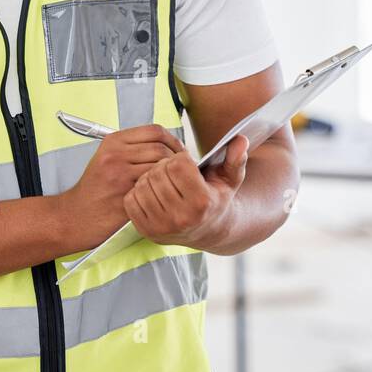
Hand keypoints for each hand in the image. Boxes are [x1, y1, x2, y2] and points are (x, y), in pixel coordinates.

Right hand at [58, 124, 185, 248]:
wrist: (75, 216)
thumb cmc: (95, 189)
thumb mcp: (107, 158)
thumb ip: (133, 148)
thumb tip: (167, 144)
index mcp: (113, 142)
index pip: (154, 131)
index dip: (172, 139)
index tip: (179, 150)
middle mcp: (116, 155)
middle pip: (160, 147)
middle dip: (177, 158)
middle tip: (184, 167)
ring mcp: (120, 175)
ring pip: (160, 167)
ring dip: (173, 174)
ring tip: (176, 181)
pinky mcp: (125, 195)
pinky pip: (155, 187)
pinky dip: (164, 189)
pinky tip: (166, 193)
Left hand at [123, 135, 250, 249]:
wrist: (207, 230)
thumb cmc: (216, 197)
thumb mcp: (230, 178)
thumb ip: (235, 158)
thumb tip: (240, 140)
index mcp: (201, 202)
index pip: (177, 165)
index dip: (180, 158)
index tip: (186, 164)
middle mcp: (181, 218)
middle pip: (157, 173)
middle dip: (164, 166)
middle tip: (173, 172)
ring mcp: (161, 227)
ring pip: (142, 185)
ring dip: (150, 178)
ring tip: (164, 182)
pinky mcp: (146, 231)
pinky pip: (130, 200)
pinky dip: (138, 192)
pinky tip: (153, 193)